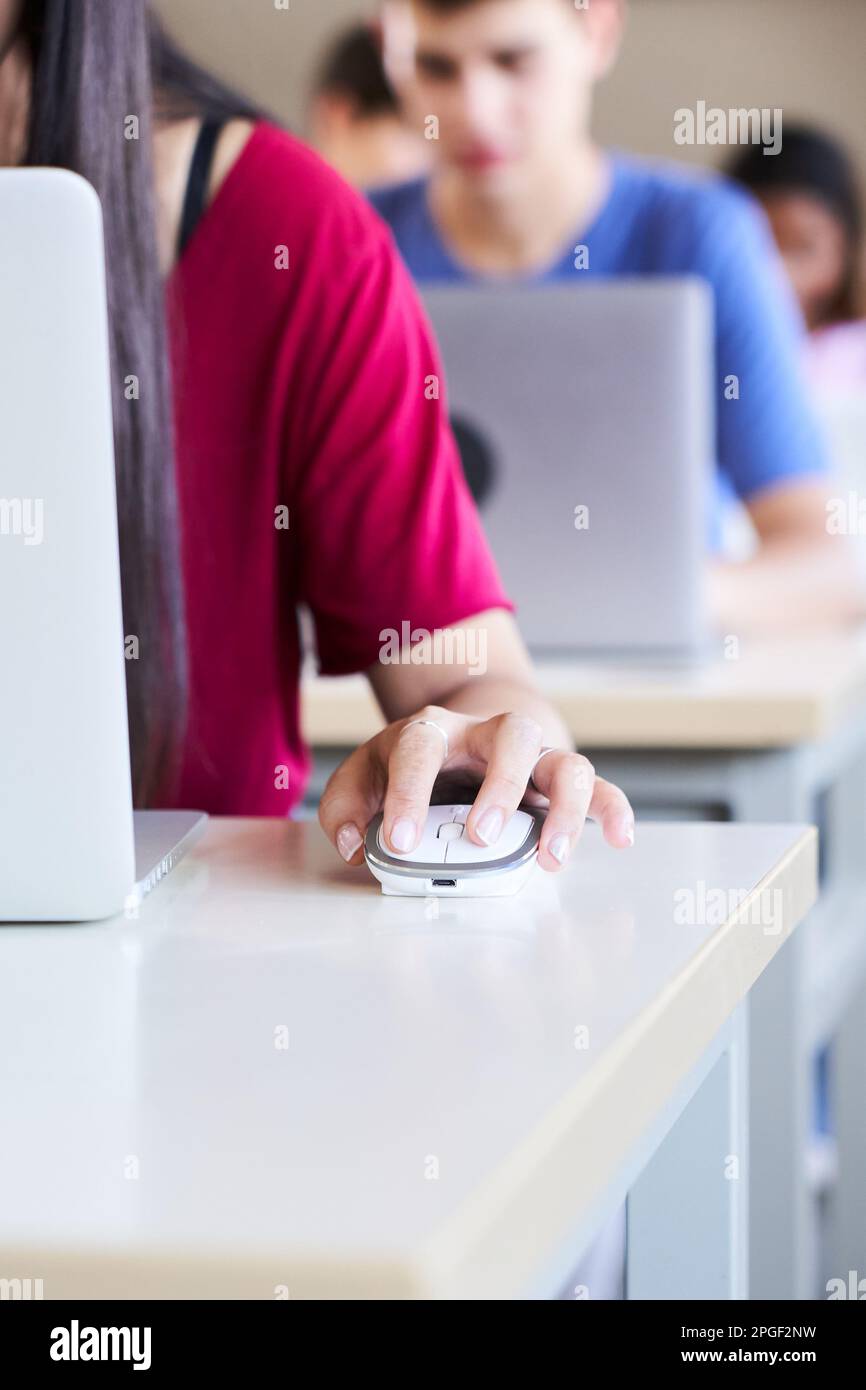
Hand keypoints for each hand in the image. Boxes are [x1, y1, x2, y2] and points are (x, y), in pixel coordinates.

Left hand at [318, 705, 634, 872]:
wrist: (460, 736)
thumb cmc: (410, 766)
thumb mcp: (363, 778)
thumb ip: (344, 807)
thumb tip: (353, 843)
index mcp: (433, 732)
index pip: (419, 750)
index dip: (407, 794)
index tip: (400, 840)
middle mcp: (488, 735)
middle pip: (510, 738)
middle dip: (499, 787)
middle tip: (481, 837)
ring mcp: (533, 757)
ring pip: (565, 762)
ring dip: (563, 810)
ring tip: (550, 857)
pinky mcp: (561, 780)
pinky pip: (600, 786)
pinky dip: (613, 809)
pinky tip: (619, 838)